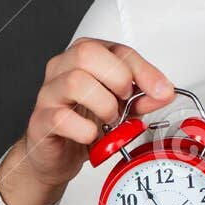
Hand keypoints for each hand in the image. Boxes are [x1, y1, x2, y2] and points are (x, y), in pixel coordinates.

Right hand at [0, 38, 174, 204]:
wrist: (57, 155)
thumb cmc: (85, 122)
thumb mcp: (121, 106)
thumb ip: (142, 97)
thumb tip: (164, 92)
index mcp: (85, 57)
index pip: (116, 50)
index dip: (143, 70)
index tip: (162, 90)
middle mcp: (62, 68)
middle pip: (88, 53)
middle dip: (118, 78)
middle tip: (125, 101)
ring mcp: (49, 93)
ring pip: (75, 82)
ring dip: (104, 105)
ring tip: (110, 120)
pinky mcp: (41, 120)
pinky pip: (62, 118)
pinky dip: (85, 130)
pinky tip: (92, 135)